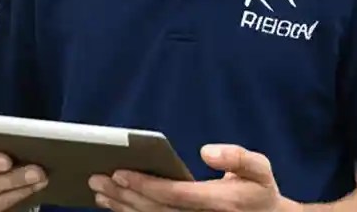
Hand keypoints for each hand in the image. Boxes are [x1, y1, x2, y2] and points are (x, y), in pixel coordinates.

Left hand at [89, 144, 285, 211]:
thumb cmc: (258, 192)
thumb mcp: (260, 169)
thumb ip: (237, 158)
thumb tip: (206, 151)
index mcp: (219, 202)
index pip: (174, 195)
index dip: (146, 184)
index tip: (121, 172)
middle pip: (154, 210)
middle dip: (123, 194)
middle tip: (96, 178)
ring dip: (121, 207)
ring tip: (98, 190)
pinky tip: (115, 205)